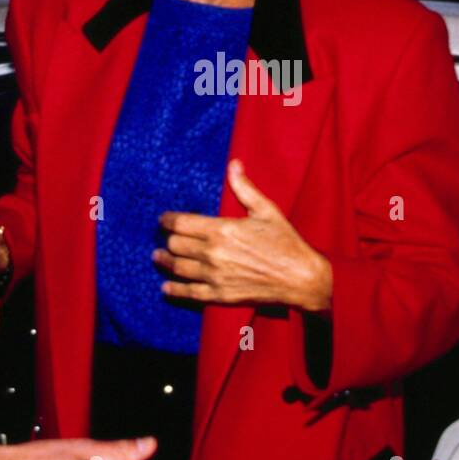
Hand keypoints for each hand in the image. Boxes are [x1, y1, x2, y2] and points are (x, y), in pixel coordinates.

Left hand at [154, 159, 332, 312]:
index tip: (164, 219)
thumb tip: (234, 164)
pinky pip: (190, 292)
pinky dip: (175, 289)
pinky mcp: (220, 295)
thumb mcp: (266, 210)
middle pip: (176, 245)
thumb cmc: (286, 242)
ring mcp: (215, 276)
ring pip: (178, 268)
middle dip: (168, 239)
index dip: (168, 220)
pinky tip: (166, 287)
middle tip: (165, 237)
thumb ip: (244, 188)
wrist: (300, 277)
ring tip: (158, 257)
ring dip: (165, 262)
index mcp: (222, 229)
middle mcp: (213, 253)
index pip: (182, 223)